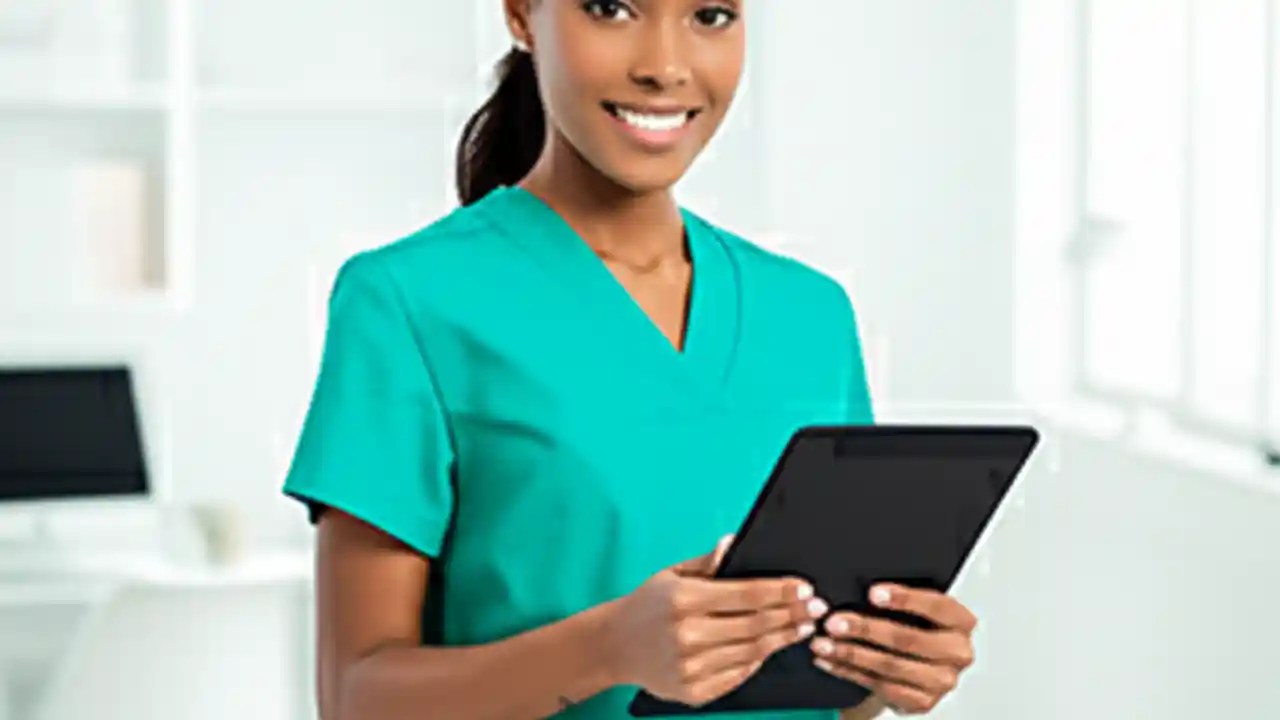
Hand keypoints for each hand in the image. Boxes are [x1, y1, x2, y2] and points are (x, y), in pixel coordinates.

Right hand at [603, 535, 828, 707]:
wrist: (615, 646)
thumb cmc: (648, 605)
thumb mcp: (673, 574)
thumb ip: (708, 562)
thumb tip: (734, 542)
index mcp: (684, 600)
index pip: (746, 595)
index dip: (781, 592)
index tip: (805, 589)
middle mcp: (688, 635)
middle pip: (756, 625)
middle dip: (792, 615)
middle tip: (816, 608)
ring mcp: (691, 667)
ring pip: (752, 653)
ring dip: (782, 639)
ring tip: (802, 627)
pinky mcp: (694, 691)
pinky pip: (739, 675)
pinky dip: (758, 661)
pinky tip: (771, 647)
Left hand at [811, 584, 976, 715]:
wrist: (918, 666)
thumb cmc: (916, 628)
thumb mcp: (916, 607)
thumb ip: (898, 598)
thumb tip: (858, 583)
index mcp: (960, 622)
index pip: (937, 606)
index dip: (905, 599)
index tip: (873, 593)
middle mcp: (957, 653)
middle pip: (908, 640)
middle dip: (865, 630)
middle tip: (834, 622)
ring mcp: (941, 681)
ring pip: (890, 666)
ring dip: (850, 654)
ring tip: (823, 643)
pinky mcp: (921, 701)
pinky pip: (879, 686)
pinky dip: (849, 672)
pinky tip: (830, 660)